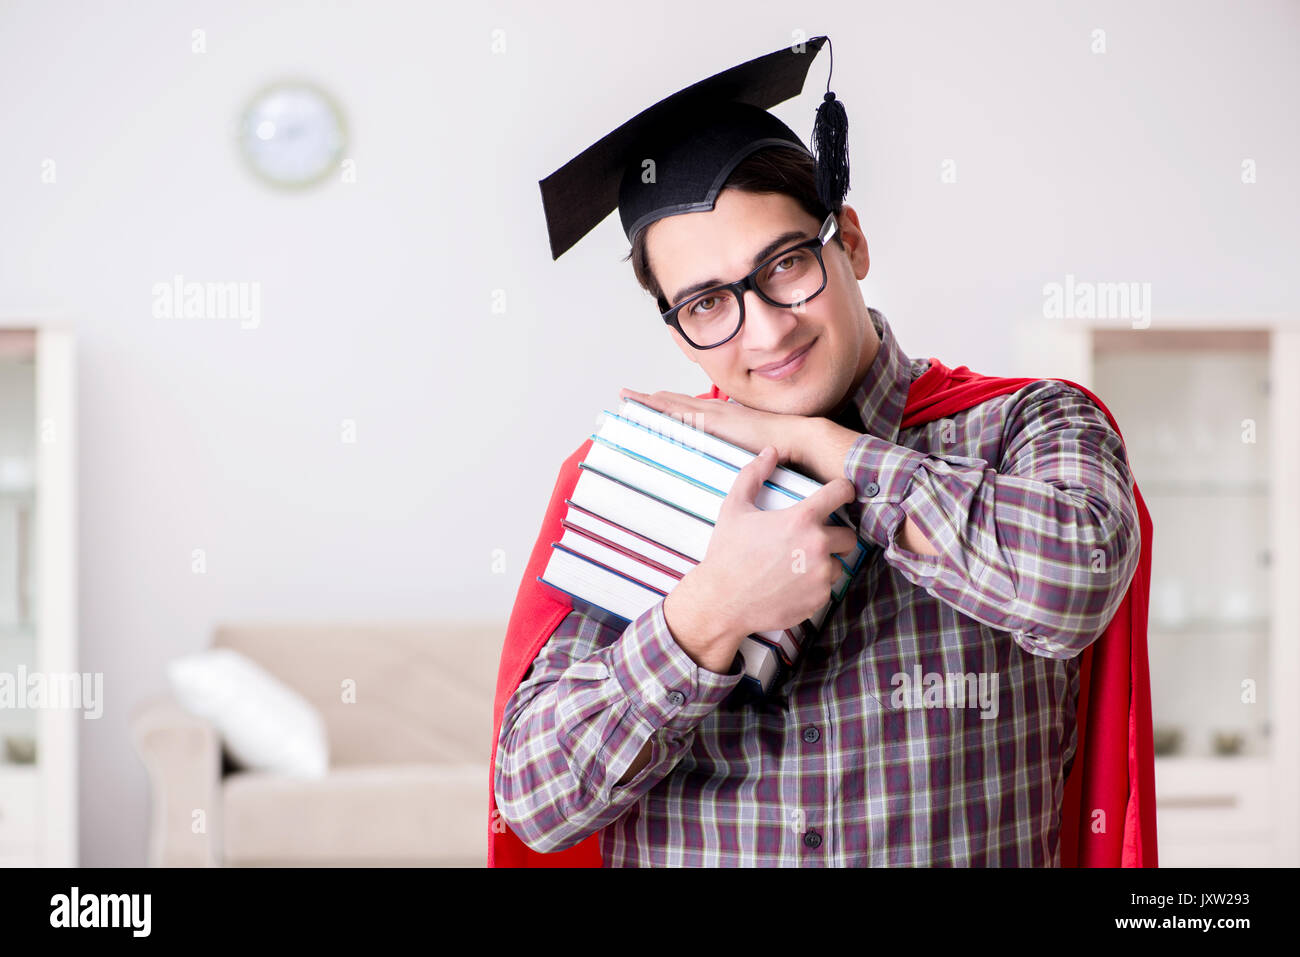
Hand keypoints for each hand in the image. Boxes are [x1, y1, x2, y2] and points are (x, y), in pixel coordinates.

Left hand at [619, 387, 813, 473]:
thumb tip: (735, 473)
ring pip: (673, 403)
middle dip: (650, 400)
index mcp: (723, 420)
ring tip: (627, 396)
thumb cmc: (780, 451)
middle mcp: (716, 412)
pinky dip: (663, 407)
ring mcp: (715, 414)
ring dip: (650, 400)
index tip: (648, 405)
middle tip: (626, 396)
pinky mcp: (716, 421)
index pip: (688, 410)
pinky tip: (648, 404)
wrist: (797, 440)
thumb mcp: (751, 454)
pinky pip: (682, 411)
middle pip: (675, 402)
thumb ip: (740, 458)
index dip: (667, 407)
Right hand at [666, 446, 858, 669]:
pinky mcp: (818, 599)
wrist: (722, 602)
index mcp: (801, 519)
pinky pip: (828, 589)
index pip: (841, 493)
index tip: (840, 495)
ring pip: (839, 564)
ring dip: (824, 563)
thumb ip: (753, 475)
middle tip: (812, 540)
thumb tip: (769, 451)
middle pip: (849, 535)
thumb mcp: (734, 508)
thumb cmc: (727, 554)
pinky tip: (792, 585)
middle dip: (835, 536)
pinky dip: (815, 586)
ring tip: (797, 566)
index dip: (843, 490)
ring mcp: (820, 575)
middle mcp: (817, 545)